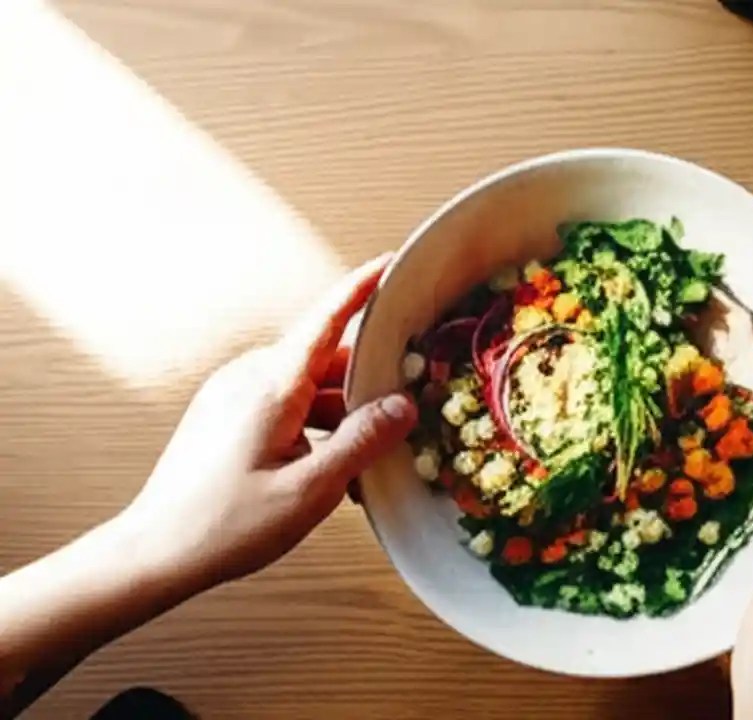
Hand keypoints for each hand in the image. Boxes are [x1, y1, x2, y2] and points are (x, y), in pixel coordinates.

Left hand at [118, 255, 417, 589]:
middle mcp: (249, 379)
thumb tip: (402, 406)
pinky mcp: (228, 416)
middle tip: (407, 408)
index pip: (327, 320)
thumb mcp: (310, 489)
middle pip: (327, 360)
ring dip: (342, 414)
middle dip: (368, 382)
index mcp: (271, 386)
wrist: (155, 554)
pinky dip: (317, 427)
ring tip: (364, 462)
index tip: (392, 262)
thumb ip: (361, 442)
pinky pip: (287, 405)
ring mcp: (235, 396)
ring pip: (310, 387)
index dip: (363, 288)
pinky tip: (331, 468)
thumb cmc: (224, 527)